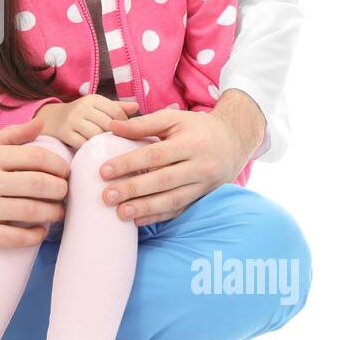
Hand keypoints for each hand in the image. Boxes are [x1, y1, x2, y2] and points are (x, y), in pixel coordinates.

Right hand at [0, 114, 72, 252]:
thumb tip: (41, 123)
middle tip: (64, 194)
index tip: (64, 173)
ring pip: (33, 211)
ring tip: (57, 213)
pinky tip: (40, 231)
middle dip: (60, 190)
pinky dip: (35, 235)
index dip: (59, 166)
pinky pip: (18, 237)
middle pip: (40, 185)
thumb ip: (11, 135)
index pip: (37, 158)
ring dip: (53, 213)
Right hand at [34, 94, 139, 150]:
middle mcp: (82, 107)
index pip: (116, 112)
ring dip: (104, 144)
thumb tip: (137, 106)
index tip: (125, 134)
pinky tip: (95, 153)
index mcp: (93, 99)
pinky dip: (91, 150)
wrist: (51, 119)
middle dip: (115, 136)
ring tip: (108, 150)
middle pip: (108, 124)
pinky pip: (83, 144)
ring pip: (96, 135)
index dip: (124, 125)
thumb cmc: (81, 115)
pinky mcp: (64, 133)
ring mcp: (72, 120)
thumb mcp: (97, 107)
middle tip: (119, 145)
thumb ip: (116, 108)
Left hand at [97, 90, 265, 224]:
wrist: (234, 140)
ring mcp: (204, 185)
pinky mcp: (204, 197)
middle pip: (163, 180)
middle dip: (133, 190)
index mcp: (191, 143)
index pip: (156, 155)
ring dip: (145, 209)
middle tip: (107, 196)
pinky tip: (139, 221)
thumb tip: (112, 126)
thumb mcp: (174, 118)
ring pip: (172, 200)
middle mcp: (200, 166)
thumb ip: (144, 123)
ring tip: (121, 213)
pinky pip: (180, 210)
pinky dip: (159, 216)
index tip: (104, 171)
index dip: (129, 163)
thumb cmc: (198, 128)